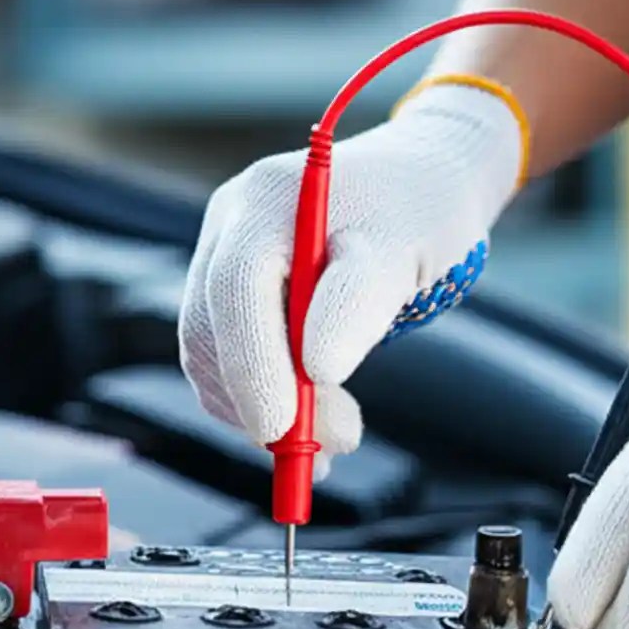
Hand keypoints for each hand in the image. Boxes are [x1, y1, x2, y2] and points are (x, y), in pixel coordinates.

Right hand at [177, 82, 523, 470]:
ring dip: (260, 410)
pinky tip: (309, 422)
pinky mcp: (231, 291)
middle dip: (260, 399)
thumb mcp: (406, 251)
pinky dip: (260, 399)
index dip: (253, 365)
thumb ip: (360, 303)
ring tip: (331, 442)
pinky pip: (225, 357)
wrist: (417, 183)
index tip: (286, 429)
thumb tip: (317, 369)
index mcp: (266, 200)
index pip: (238, 290)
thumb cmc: (418, 210)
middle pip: (210, 328)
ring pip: (210, 353)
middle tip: (330, 445)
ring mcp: (222, 255)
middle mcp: (231, 225)